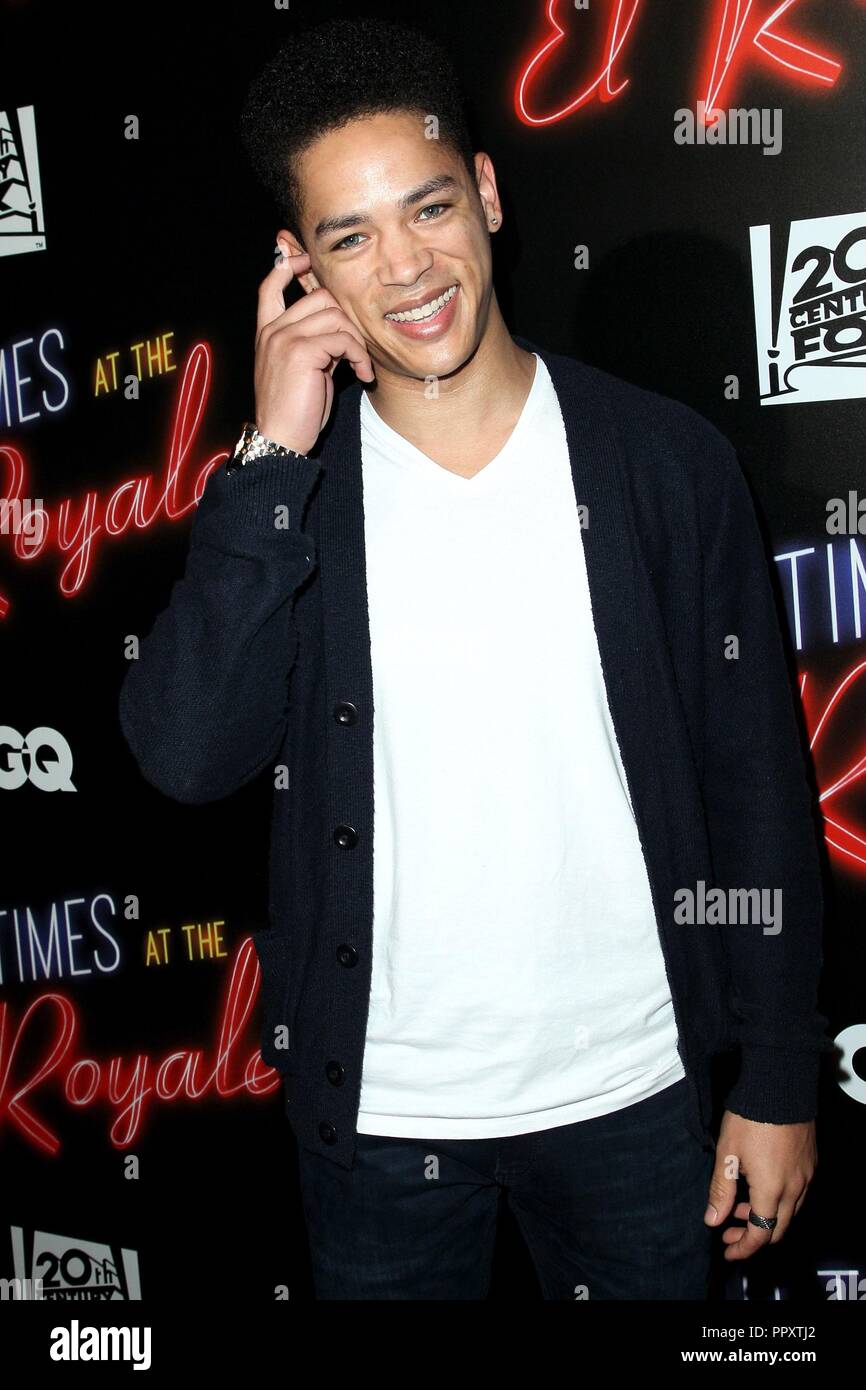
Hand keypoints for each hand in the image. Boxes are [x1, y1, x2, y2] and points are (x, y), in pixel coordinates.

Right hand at [254, 246, 374, 454]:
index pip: (270, 285)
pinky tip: (362, 374)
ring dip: (357, 341)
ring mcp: (284, 338)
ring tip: (361, 366)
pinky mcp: (301, 352)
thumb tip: (342, 330)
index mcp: (268, 332)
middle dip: (346, 320)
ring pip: (335, 315)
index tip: (305, 261)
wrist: (281, 440)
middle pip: (320, 297)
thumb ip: (315, 344)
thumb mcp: (303, 369)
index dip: (287, 266)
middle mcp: (273, 330)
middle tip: (355, 350)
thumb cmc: (295, 410)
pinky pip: (343, 338)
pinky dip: (360, 356)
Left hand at [704, 1110, 815, 1259]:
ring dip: (765, 1218)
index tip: (727, 1250)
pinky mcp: (810, 1163)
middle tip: (729, 1232)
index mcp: (772, 1190)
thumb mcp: (727, 1154)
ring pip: (789, 1213)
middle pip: (778, 1230)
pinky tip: (759, 1187)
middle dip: (753, 1237)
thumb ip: (721, 1190)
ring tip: (738, 1206)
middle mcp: (795, 1188)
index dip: (743, 1248)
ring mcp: (806, 1176)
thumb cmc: (750, 1118)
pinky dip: (778, 1201)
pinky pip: (798, 1194)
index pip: (760, 1234)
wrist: (780, 1087)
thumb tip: (712, 1220)